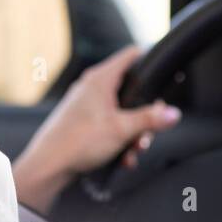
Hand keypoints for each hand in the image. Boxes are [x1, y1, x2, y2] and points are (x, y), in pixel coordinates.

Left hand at [11, 45, 181, 213]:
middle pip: (131, 90)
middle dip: (144, 114)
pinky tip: (123, 158)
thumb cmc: (78, 141)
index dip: (151, 60)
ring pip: (121, 112)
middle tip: (149, 131)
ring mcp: (86, 104)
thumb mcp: (122, 129)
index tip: (165, 72)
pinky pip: (109, 125)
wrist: (48, 166)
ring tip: (134, 150)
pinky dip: (119, 140)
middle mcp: (92, 87)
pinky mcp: (82, 121)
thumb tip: (173, 113)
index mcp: (101, 79)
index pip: (131, 55)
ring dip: (133, 133)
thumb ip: (150, 119)